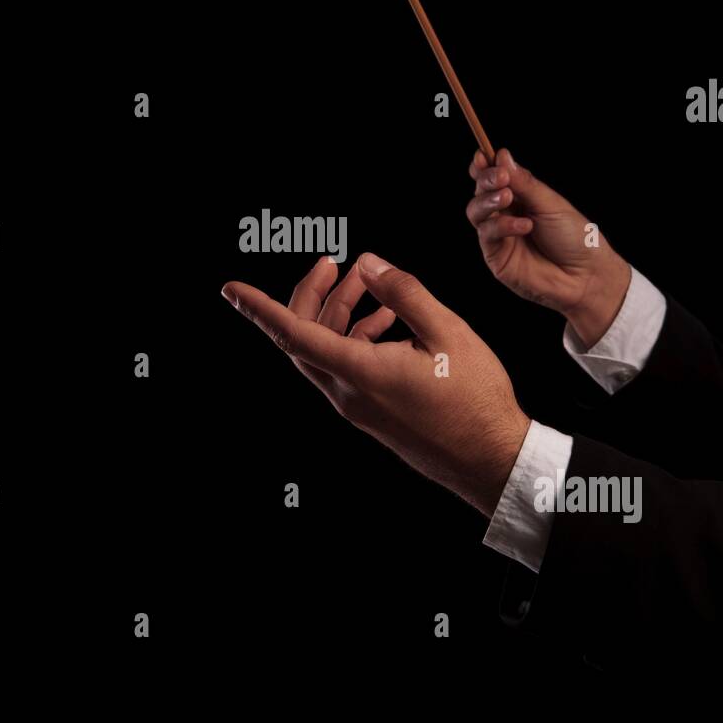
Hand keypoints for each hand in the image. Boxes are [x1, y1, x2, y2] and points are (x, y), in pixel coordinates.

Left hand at [221, 253, 529, 517]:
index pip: (292, 334)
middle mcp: (348, 393)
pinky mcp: (371, 413)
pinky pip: (345, 368)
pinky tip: (386, 319)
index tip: (231, 289)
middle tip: (333, 263)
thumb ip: (403, 292)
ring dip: (339, 313)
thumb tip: (368, 264)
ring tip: (368, 284)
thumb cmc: (475, 399)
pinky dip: (355, 336)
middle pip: (304, 338)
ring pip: (326, 351)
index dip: (258, 308)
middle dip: (312, 295)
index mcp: (360, 372)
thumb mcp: (447, 332)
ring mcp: (358, 406)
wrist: (491, 459)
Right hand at [466, 148, 631, 347]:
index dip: (484, 166)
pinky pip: (487, 235)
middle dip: (485, 180)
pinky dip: (502, 226)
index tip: (482, 155)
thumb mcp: (551, 203)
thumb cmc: (575, 238)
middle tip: (499, 177)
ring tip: (507, 197)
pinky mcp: (496, 257)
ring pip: (475, 211)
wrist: (586, 275)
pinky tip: (524, 226)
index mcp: (521, 198)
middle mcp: (506, 214)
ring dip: (488, 200)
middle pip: (480, 191)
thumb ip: (524, 183)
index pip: (494, 178)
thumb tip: (501, 156)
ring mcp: (499, 236)